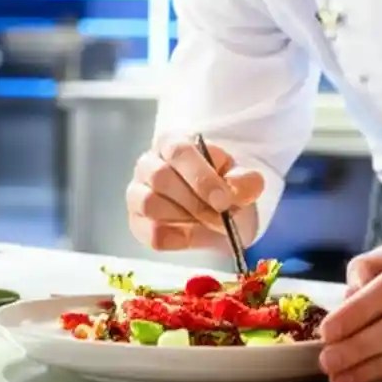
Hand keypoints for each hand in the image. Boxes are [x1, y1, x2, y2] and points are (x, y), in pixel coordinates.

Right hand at [125, 140, 264, 250]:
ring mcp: (137, 193)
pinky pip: (151, 233)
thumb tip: (235, 188)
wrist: (216, 214)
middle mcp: (148, 164)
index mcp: (173, 143)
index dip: (201, 178)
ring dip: (186, 220)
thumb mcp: (241, 180)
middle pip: (161, 177)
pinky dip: (178, 238)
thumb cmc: (224, 188)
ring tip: (210, 225)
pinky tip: (196, 235)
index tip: (224, 201)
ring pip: (150, 204)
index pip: (179, 152)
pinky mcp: (137, 222)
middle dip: (196, 203)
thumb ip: (245, 181)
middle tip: (222, 219)